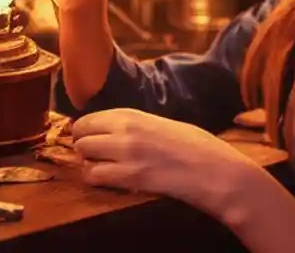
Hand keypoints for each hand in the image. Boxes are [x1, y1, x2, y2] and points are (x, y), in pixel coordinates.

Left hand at [72, 108, 264, 222]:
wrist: (214, 169)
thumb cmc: (195, 146)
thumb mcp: (160, 124)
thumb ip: (134, 126)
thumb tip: (112, 132)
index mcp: (133, 114)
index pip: (88, 118)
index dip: (86, 132)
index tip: (93, 140)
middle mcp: (125, 129)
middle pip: (80, 136)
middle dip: (83, 147)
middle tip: (96, 157)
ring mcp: (126, 153)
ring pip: (83, 155)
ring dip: (88, 164)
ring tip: (104, 170)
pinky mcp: (131, 177)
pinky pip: (95, 176)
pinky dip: (96, 179)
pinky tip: (111, 181)